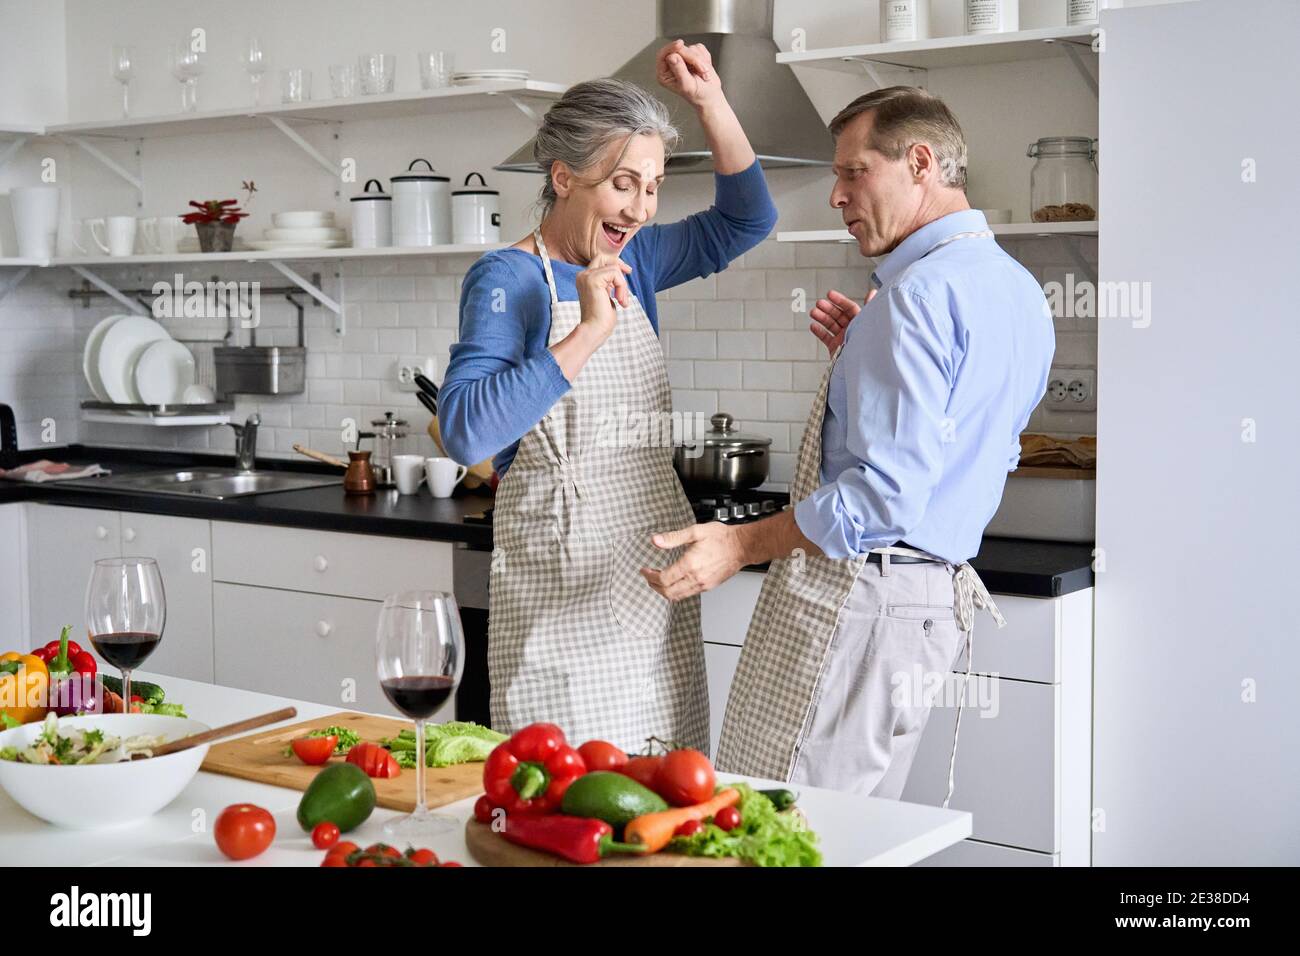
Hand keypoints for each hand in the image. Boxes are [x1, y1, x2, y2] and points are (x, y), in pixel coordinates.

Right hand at [575, 220, 632, 340]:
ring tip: (622, 300)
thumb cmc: (601, 319)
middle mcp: (583, 275)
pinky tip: (620, 301)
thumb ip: (608, 283)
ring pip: (613, 267)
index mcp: (584, 279)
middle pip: (604, 257)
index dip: (615, 263)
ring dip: (622, 284)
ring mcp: (586, 276)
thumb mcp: (607, 295)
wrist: (594, 331)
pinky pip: (615, 273)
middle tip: (629, 273)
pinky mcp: (593, 280)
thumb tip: (619, 271)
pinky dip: (622, 287)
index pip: (600, 260)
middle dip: (619, 265)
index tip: (628, 271)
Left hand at [640, 522, 745, 599]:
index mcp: (690, 564)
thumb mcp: (695, 532)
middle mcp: (696, 578)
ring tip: (657, 581)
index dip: (650, 576)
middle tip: (648, 577)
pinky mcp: (708, 586)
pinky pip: (687, 594)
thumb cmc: (722, 538)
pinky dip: (676, 592)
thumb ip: (673, 537)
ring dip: (664, 591)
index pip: (663, 579)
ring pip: (677, 596)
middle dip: (654, 586)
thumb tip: (656, 540)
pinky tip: (674, 583)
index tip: (645, 570)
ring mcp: (703, 584)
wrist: (742, 547)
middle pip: (667, 592)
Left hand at [656, 39, 722, 109]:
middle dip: (693, 58)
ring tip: (703, 73)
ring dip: (700, 61)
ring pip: (691, 48)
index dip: (672, 48)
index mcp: (664, 74)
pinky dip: (705, 57)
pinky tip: (704, 68)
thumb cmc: (698, 95)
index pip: (663, 54)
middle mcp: (672, 65)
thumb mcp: (687, 85)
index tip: (680, 44)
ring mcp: (683, 59)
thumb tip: (672, 57)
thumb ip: (679, 71)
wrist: (710, 95)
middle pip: (679, 49)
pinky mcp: (693, 55)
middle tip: (702, 70)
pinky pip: (699, 48)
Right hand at [809, 288, 873, 355]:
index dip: (840, 300)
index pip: (849, 308)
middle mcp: (852, 330)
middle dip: (828, 308)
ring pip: (831, 325)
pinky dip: (819, 332)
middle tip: (819, 303)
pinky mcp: (836, 348)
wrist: (863, 367)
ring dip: (821, 317)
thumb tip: (874, 292)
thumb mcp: (868, 322)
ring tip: (813, 312)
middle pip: (838, 315)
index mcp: (861, 322)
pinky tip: (813, 326)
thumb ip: (869, 307)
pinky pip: (826, 338)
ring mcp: (843, 339)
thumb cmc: (868, 345)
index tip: (830, 294)